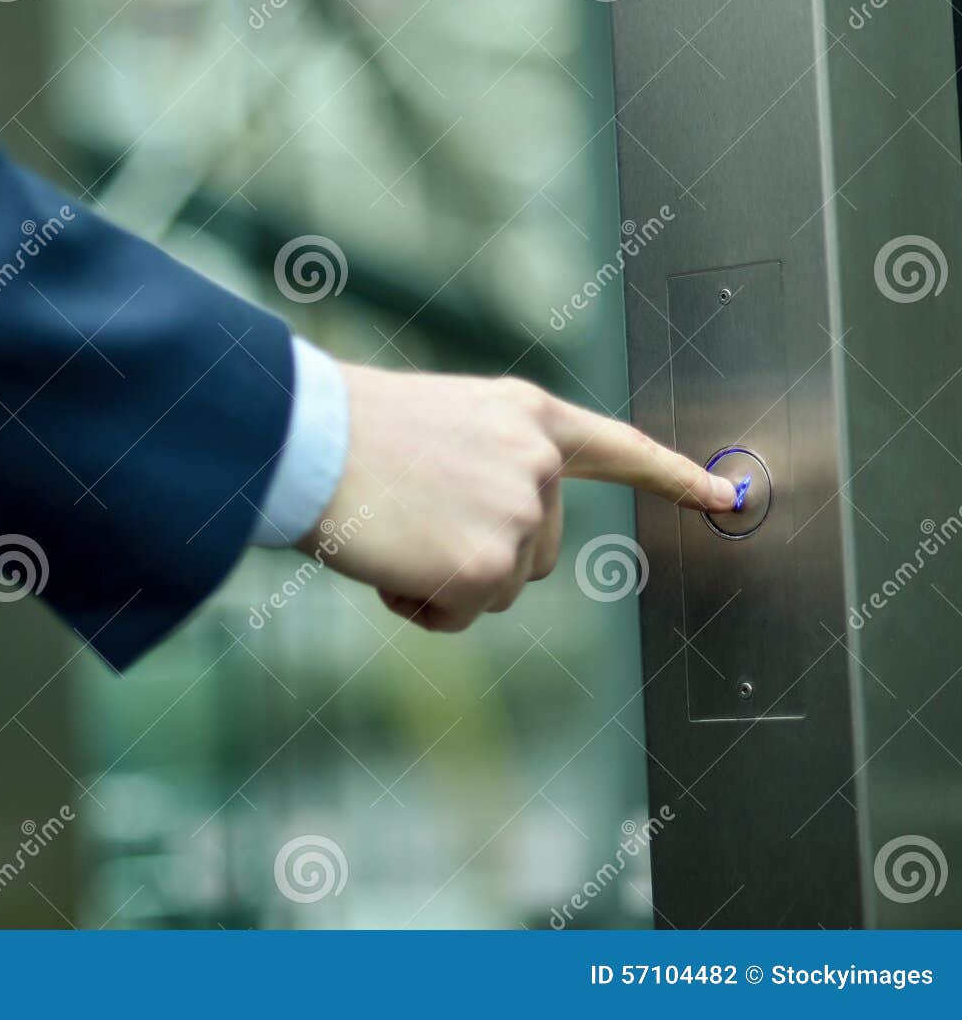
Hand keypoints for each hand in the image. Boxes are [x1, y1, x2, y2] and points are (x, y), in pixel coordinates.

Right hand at [303, 367, 734, 631]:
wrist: (305, 440)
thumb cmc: (344, 433)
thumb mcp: (436, 425)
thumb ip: (486, 465)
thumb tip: (496, 548)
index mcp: (525, 414)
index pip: (617, 448)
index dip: (672, 476)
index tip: (726, 495)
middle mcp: (538, 461)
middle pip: (538, 550)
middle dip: (479, 555)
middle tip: (409, 522)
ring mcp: (521, 514)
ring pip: (499, 587)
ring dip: (446, 579)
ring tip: (392, 534)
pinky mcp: (490, 566)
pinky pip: (461, 616)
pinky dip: (420, 605)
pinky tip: (388, 563)